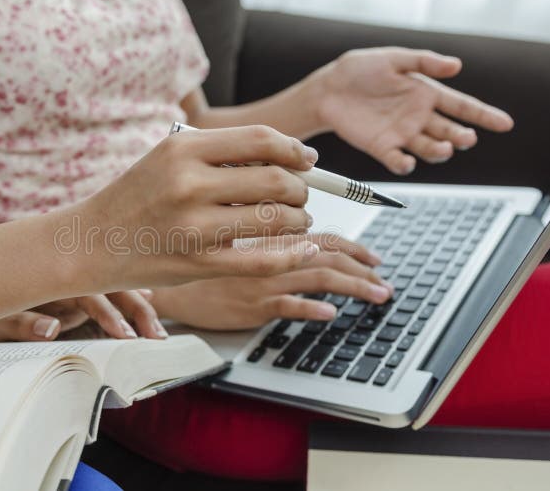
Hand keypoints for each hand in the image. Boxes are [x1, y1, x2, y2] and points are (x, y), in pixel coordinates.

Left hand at [0, 290, 166, 342]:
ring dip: (137, 307)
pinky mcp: (73, 298)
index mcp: (49, 276)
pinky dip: (127, 303)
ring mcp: (72, 285)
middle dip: (137, 308)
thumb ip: (19, 322)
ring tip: (157, 332)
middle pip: (111, 283)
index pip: (88, 290)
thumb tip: (51, 329)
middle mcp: (66, 275)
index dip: (109, 312)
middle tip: (156, 336)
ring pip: (114, 288)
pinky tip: (147, 309)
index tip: (124, 336)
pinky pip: (107, 297)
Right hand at [58, 126, 323, 293]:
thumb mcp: (167, 158)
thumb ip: (218, 153)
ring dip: (299, 220)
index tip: (307, 160)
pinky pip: (263, 260)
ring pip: (275, 219)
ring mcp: (194, 227)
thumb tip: (285, 157)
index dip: (294, 149)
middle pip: (275, 180)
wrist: (90, 242)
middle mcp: (189, 184)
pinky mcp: (199, 263)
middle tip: (302, 195)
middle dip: (301, 189)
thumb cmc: (134, 197)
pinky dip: (293, 255)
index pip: (260, 140)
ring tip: (297, 220)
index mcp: (183, 149)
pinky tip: (305, 249)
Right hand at [150, 234, 393, 330]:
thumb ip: (265, 237)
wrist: (165, 279)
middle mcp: (272, 254)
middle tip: (384, 282)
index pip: (321, 237)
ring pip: (318, 278)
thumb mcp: (234, 239)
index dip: (353, 246)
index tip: (374, 257)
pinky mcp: (250, 305)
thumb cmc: (199, 258)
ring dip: (354, 286)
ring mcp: (262, 280)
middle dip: (363, 268)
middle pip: (328, 256)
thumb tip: (301, 244)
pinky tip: (330, 314)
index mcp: (271, 237)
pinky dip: (311, 309)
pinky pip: (287, 306)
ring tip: (378, 296)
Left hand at [309, 47, 513, 174]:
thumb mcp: (393, 58)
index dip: (485, 115)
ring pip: (430, 149)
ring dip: (439, 152)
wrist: (328, 89)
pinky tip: (406, 161)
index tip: (505, 124)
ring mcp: (402, 134)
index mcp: (426, 94)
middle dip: (461, 137)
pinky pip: (399, 160)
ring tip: (444, 149)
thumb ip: (424, 62)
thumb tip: (457, 66)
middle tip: (466, 138)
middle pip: (450, 132)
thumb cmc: (360, 70)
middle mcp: (419, 117)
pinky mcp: (382, 147)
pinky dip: (405, 164)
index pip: (463, 106)